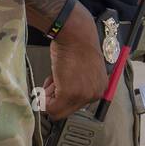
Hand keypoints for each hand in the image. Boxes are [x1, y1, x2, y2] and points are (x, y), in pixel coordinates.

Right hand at [43, 4, 106, 118]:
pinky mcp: (69, 94)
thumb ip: (76, 84)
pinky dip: (44, 98)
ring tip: (52, 80)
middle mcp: (95, 94)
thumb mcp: (83, 69)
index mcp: (100, 87)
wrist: (75, 35)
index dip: (63, 95)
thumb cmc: (77, 45)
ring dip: (49, 97)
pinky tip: (48, 81)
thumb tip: (60, 95)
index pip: (78, 104)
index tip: (57, 85)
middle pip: (68, 110)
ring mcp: (83, 95)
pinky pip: (51, 108)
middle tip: (51, 84)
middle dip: (55, 98)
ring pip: (58, 111)